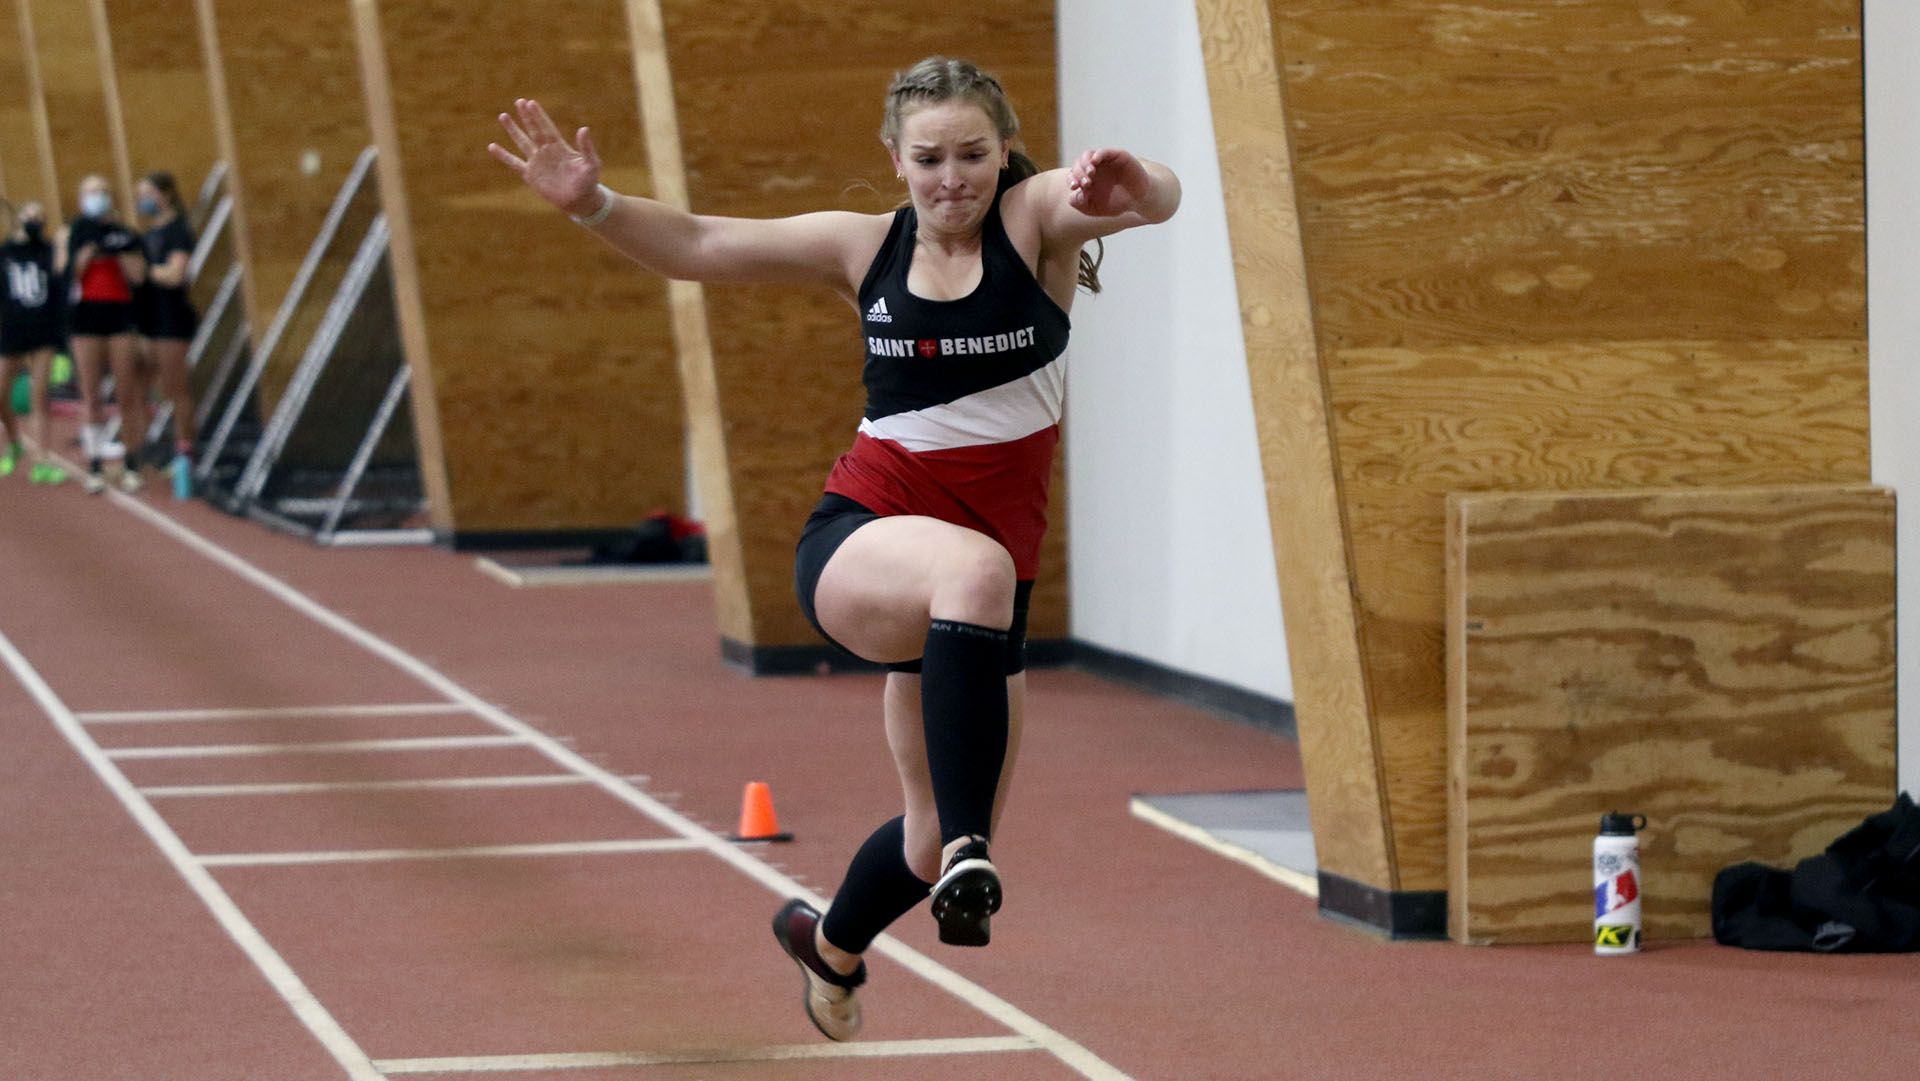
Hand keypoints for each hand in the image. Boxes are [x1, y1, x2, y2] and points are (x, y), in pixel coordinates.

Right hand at [489, 98, 603, 217]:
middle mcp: (546, 151)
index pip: (547, 127)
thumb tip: (584, 128)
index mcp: (559, 146)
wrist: (580, 201)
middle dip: (526, 116)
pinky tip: (492, 146)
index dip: (539, 116)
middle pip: (534, 130)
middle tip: (519, 101)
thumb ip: (587, 147)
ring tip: (503, 116)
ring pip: (522, 142)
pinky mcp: (530, 175)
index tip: (531, 102)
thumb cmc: (588, 182)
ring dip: (513, 130)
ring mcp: (537, 162)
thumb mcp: (592, 163)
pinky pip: (514, 163)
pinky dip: (503, 155)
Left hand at [1066, 148, 1150, 216]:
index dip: (1071, 179)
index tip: (1075, 187)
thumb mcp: (1097, 208)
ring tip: (1090, 174)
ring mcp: (1105, 162)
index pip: (1073, 175)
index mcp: (1087, 179)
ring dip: (1085, 163)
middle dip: (1079, 173)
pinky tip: (1095, 162)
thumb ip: (1082, 205)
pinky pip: (1104, 152)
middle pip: (1078, 164)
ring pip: (1088, 155)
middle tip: (1085, 183)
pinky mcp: (1117, 156)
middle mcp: (1094, 169)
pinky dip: (1098, 154)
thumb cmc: (1118, 203)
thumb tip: (1070, 199)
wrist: (1139, 199)